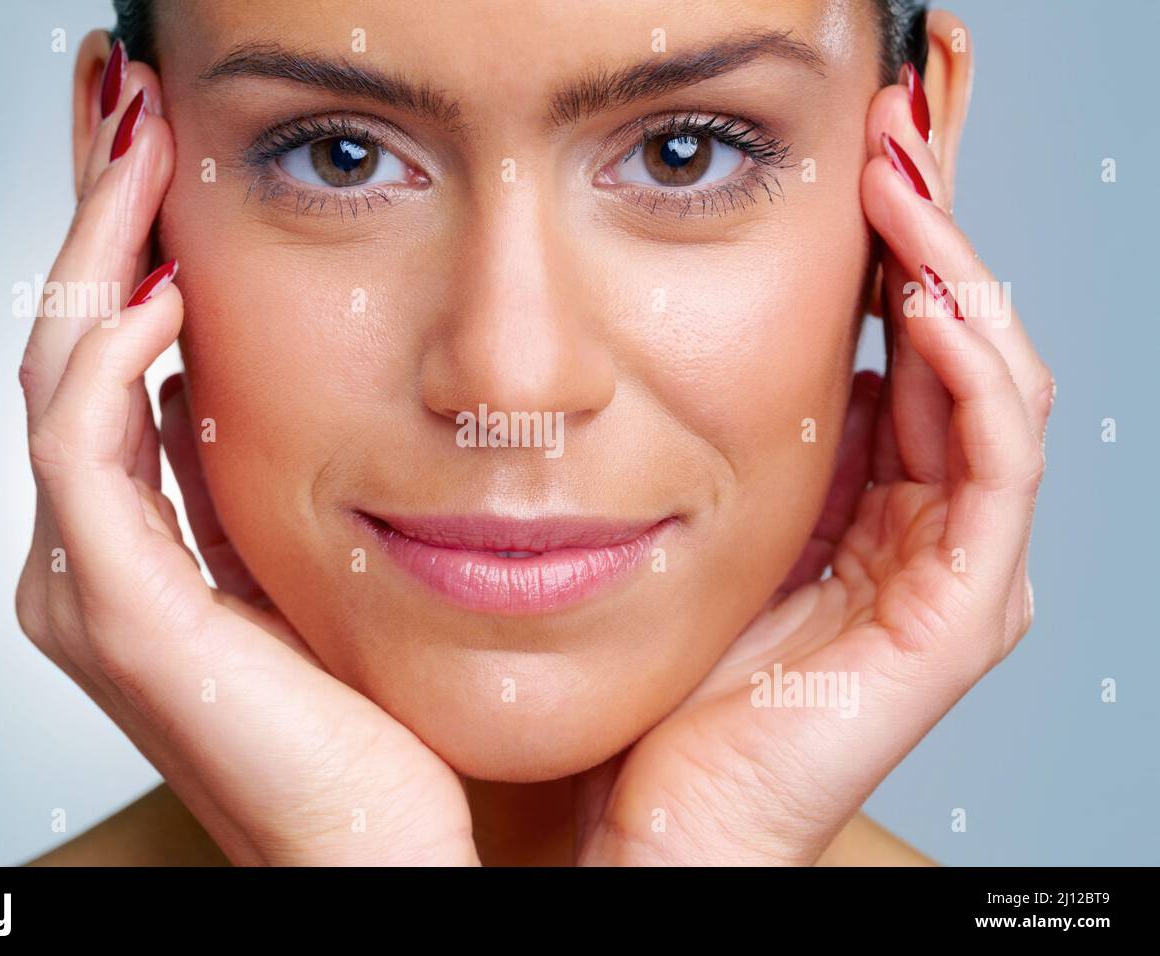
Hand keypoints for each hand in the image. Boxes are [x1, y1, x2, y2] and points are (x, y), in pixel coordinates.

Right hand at [14, 54, 475, 865]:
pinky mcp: (119, 615)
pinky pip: (83, 454)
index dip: (118, 245)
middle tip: (122, 104)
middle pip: (65, 345)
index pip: (105, 357)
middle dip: (91, 218)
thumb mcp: (305, 559)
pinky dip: (109, 362)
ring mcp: (90, 582)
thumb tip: (229, 370)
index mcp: (137, 539)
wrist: (376, 847)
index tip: (152, 147)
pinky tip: (163, 293)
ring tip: (135, 149)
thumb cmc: (362, 715)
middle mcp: (91, 553)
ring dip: (93, 254)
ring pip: (60, 377)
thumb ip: (251, 475)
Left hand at [575, 71, 1052, 864]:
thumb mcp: (718, 512)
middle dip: (936, 233)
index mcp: (880, 499)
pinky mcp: (959, 613)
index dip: (903, 243)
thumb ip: (760, 432)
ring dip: (955, 274)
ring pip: (993, 386)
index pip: (915, 344)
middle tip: (898, 131)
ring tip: (905, 186)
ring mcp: (956, 568)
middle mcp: (932, 525)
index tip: (864, 152)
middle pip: (963, 347)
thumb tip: (759, 330)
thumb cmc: (681, 671)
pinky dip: (972, 374)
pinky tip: (924, 303)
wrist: (667, 809)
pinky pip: (994, 467)